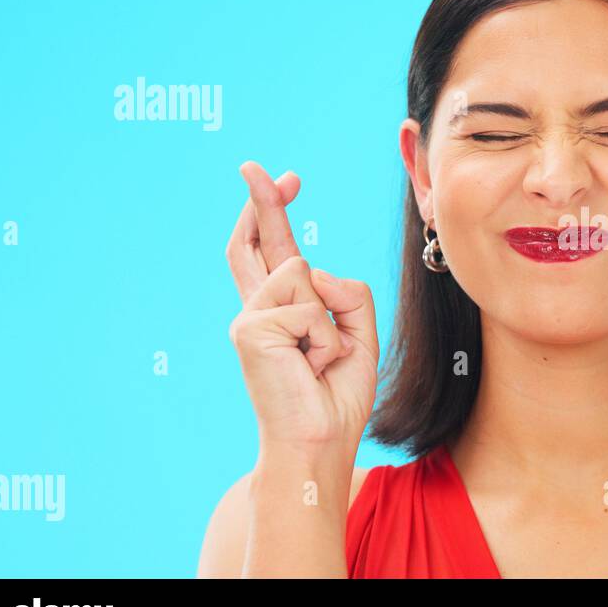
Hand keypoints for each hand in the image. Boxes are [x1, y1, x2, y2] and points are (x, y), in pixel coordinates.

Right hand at [225, 161, 378, 448]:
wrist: (319, 441)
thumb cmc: (336, 396)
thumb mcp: (357, 334)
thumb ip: (346, 293)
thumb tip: (314, 270)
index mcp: (283, 311)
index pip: (274, 253)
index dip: (274, 213)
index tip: (282, 179)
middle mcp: (259, 310)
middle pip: (259, 244)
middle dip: (262, 201)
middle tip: (253, 165)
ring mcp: (250, 318)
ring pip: (305, 275)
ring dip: (331, 320)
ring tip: (320, 360)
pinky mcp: (250, 329)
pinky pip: (310, 307)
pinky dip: (325, 338)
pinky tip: (311, 366)